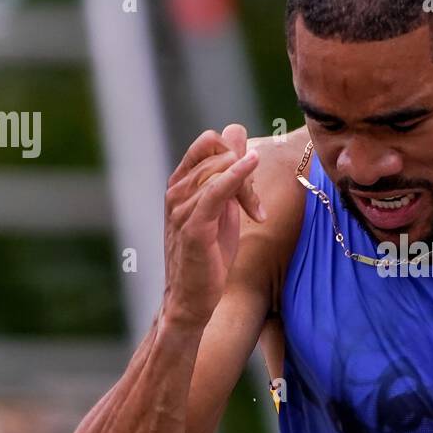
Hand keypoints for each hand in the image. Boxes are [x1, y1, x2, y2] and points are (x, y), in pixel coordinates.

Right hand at [161, 124, 264, 328]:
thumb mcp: (222, 209)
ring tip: (255, 213)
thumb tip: (237, 135)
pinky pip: (215, 190)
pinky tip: (252, 163)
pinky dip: (236, 174)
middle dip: (246, 172)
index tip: (250, 184)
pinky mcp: (193, 226)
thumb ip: (229, 177)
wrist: (192, 297)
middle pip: (220, 153)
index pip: (209, 141)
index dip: (236, 152)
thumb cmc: (208, 254)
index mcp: (180, 182)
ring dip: (249, 188)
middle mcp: (176, 190)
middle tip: (254, 205)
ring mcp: (181, 207)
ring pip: (221, 170)